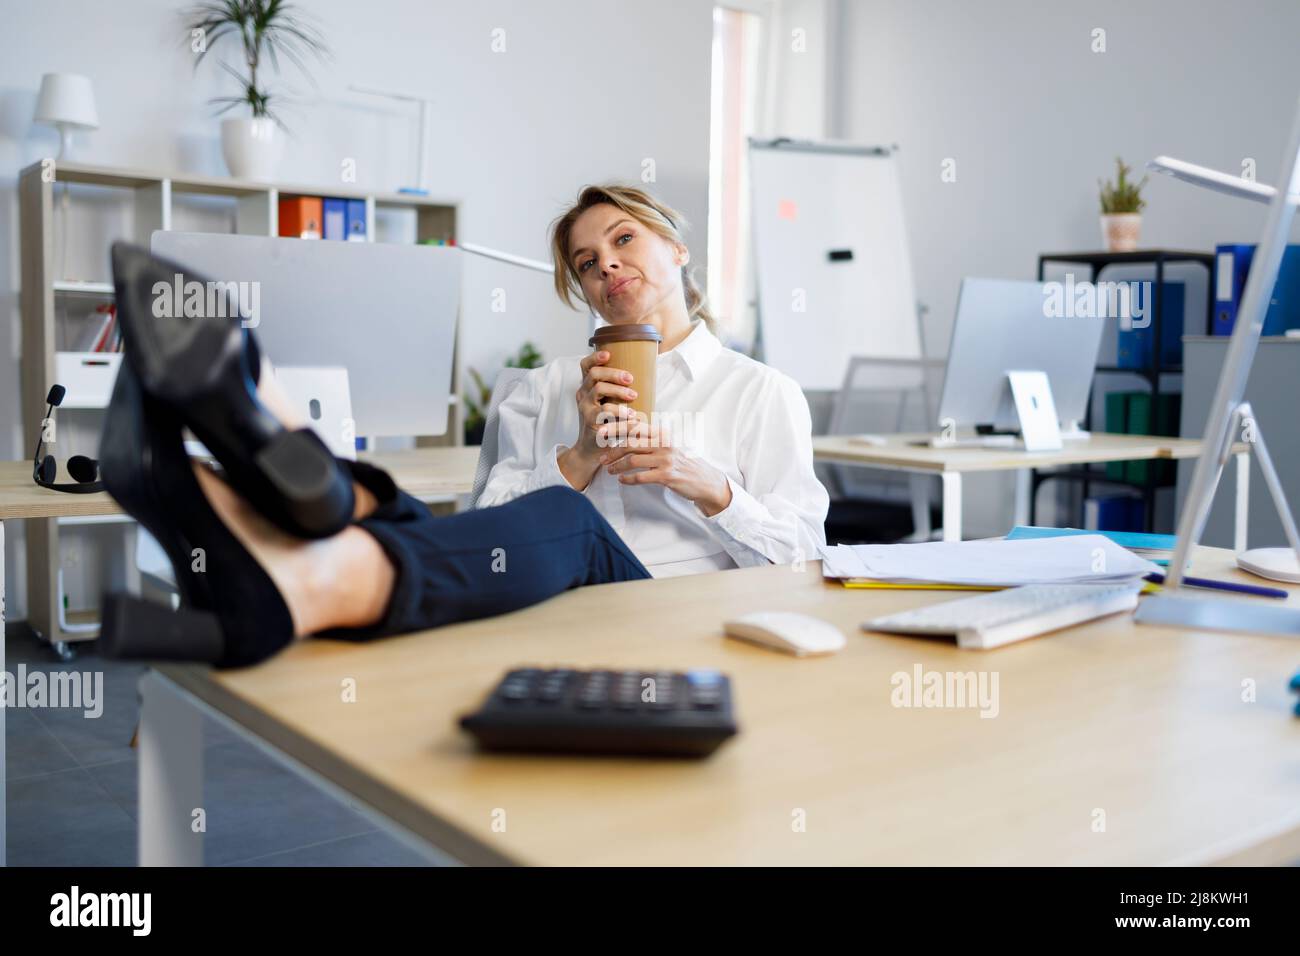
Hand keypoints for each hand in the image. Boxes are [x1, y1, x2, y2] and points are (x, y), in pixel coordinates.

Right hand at [557, 350, 645, 489]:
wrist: (591, 449)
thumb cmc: (606, 422)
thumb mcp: (608, 403)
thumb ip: (618, 391)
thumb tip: (645, 375)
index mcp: (587, 386)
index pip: (586, 366)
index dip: (595, 357)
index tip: (608, 354)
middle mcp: (583, 394)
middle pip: (594, 374)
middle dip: (614, 373)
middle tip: (630, 379)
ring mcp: (584, 408)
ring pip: (598, 389)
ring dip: (619, 391)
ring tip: (634, 396)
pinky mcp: (590, 422)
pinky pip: (605, 412)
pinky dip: (621, 413)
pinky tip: (633, 417)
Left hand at [599, 419, 732, 515]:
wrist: (705, 481)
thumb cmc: (684, 465)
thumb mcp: (669, 448)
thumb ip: (652, 442)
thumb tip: (629, 439)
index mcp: (662, 435)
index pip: (634, 427)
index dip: (615, 429)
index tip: (601, 433)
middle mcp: (663, 444)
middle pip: (630, 443)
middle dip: (612, 450)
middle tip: (601, 458)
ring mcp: (665, 459)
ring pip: (632, 460)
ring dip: (617, 466)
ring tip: (609, 470)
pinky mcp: (667, 475)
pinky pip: (640, 476)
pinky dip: (628, 479)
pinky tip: (622, 481)